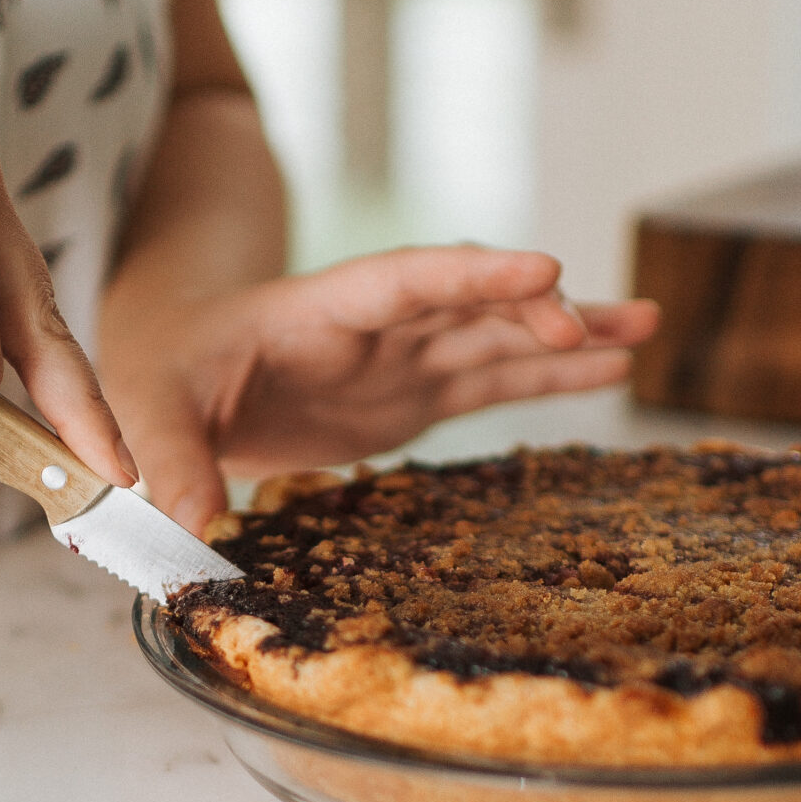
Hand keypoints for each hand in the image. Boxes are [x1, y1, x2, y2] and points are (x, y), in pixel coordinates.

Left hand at [98, 245, 657, 532]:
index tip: (543, 270)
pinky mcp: (412, 395)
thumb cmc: (168, 367)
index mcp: (321, 307)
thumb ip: (174, 458)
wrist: (179, 363)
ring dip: (568, 333)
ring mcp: (401, 358)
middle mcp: (377, 326)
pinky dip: (548, 373)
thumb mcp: (153, 403)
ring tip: (647, 326)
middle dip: (535, 309)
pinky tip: (609, 370)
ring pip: (498, 337)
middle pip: (471, 304)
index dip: (475, 274)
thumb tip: (192, 531)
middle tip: (595, 324)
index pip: (409, 279)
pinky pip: (491, 378)